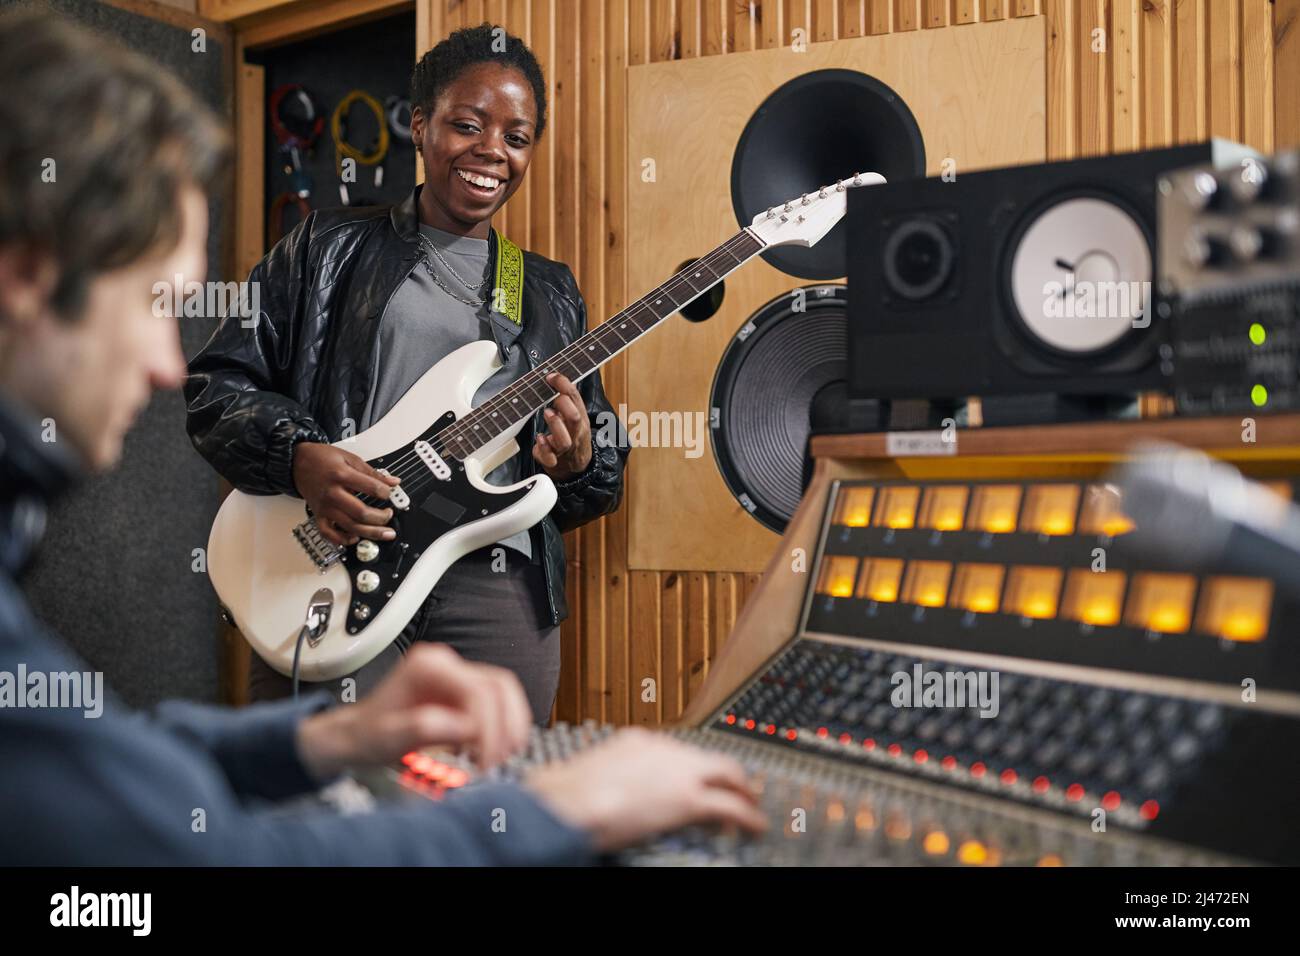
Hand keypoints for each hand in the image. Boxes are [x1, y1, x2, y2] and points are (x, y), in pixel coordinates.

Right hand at [291, 441, 400, 545]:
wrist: (297, 462)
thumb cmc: (322, 459)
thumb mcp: (350, 458)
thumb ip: (372, 473)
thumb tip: (393, 482)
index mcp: (342, 475)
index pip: (371, 488)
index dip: (386, 492)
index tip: (390, 493)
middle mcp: (332, 494)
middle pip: (361, 513)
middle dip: (381, 518)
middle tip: (389, 514)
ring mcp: (325, 507)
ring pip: (350, 527)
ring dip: (371, 533)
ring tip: (385, 533)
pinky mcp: (318, 515)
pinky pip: (329, 534)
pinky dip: (343, 540)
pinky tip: (355, 538)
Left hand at [296, 644, 531, 780]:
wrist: (359, 735)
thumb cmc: (369, 734)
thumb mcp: (388, 736)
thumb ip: (423, 729)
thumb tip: (465, 729)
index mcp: (427, 667)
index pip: (477, 688)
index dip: (489, 724)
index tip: (485, 756)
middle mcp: (446, 665)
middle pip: (499, 685)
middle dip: (507, 725)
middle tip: (499, 758)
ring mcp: (458, 678)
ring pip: (505, 693)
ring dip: (511, 726)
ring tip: (501, 756)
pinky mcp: (465, 694)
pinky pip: (498, 705)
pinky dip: (504, 727)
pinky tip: (492, 749)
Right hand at [525, 728, 766, 851]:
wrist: (567, 802)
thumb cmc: (565, 796)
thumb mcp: (588, 777)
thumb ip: (607, 778)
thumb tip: (604, 794)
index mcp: (635, 741)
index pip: (676, 750)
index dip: (692, 765)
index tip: (696, 775)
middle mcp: (661, 748)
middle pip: (708, 756)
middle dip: (728, 772)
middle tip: (741, 786)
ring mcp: (677, 771)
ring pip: (726, 774)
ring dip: (742, 791)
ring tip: (751, 806)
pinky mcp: (687, 798)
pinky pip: (729, 805)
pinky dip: (747, 815)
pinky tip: (755, 826)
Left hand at [532, 372, 591, 480]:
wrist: (577, 466)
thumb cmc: (573, 437)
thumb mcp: (576, 418)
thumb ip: (569, 401)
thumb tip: (556, 378)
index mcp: (581, 420)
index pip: (576, 399)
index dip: (564, 385)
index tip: (552, 377)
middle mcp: (575, 434)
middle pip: (576, 419)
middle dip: (565, 405)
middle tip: (554, 399)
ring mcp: (565, 449)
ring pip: (564, 440)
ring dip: (555, 425)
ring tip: (548, 413)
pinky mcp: (554, 462)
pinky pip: (550, 459)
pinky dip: (543, 448)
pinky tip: (539, 438)